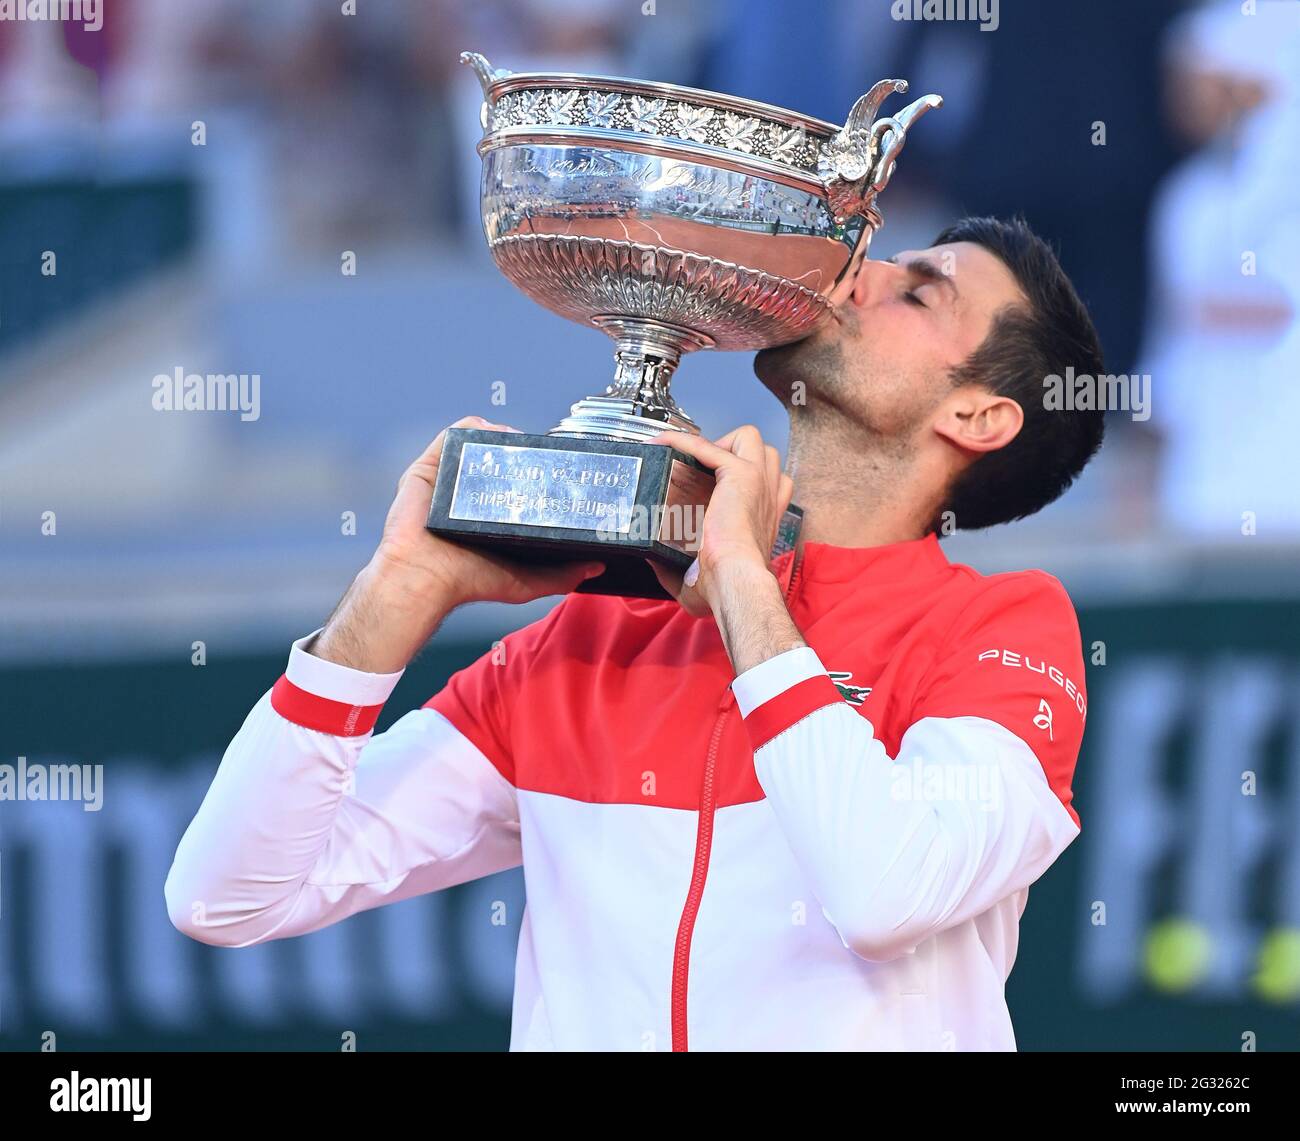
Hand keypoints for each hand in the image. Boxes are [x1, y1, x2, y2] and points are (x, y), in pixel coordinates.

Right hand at [311, 416, 604, 671]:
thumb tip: (598, 567)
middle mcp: (472, 492)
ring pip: (482, 443)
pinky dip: (478, 427)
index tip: (568, 469)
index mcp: (493, 514)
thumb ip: (562, 575)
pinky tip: (499, 436)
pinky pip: (456, 434)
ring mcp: (451, 476)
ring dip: (506, 438)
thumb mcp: (527, 581)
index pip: (523, 482)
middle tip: (551, 455)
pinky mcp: (432, 466)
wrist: (426, 579)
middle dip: (528, 453)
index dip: (545, 473)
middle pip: (505, 460)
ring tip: (527, 445)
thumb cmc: (469, 582)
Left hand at [646, 425, 793, 616]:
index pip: (770, 485)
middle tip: (706, 467)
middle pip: (767, 454)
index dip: (746, 477)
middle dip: (737, 451)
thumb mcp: (699, 579)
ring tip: (693, 452)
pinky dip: (683, 440)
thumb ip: (678, 569)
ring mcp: (758, 482)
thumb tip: (653, 561)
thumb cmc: (724, 587)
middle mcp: (766, 498)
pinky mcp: (740, 475)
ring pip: (750, 439)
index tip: (713, 483)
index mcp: (763, 519)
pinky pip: (709, 445)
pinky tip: (663, 443)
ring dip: (721, 440)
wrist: (734, 581)